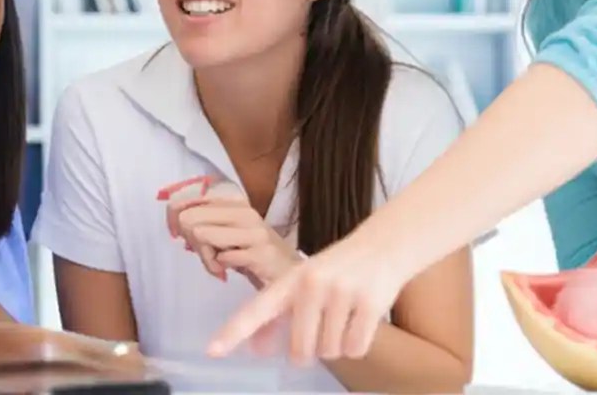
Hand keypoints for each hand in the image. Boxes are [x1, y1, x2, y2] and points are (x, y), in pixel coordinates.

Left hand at [167, 185, 300, 288]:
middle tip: (204, 255)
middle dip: (190, 240)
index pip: (191, 198)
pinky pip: (222, 257)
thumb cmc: (253, 253)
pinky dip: (219, 267)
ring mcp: (254, 232)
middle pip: (192, 217)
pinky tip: (227, 272)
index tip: (176, 232)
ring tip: (216, 266)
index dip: (174, 216)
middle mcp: (245, 212)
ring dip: (205, 257)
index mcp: (235, 203)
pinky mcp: (260, 253)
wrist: (290, 274)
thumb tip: (177, 220)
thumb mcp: (227, 234)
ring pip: (203, 234)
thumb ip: (205, 224)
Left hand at [206, 235, 402, 365]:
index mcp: (290, 280)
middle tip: (322, 327)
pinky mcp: (369, 303)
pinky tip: (360, 319)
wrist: (384, 244)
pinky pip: (355, 348)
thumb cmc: (336, 270)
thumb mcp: (302, 283)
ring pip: (330, 351)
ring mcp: (341, 292)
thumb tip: (256, 351)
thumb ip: (277, 318)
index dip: (233, 332)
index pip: (256, 309)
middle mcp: (311, 283)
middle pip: (301, 350)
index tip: (212, 351)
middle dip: (311, 350)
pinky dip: (358, 344)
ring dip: (337, 344)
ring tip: (344, 315)